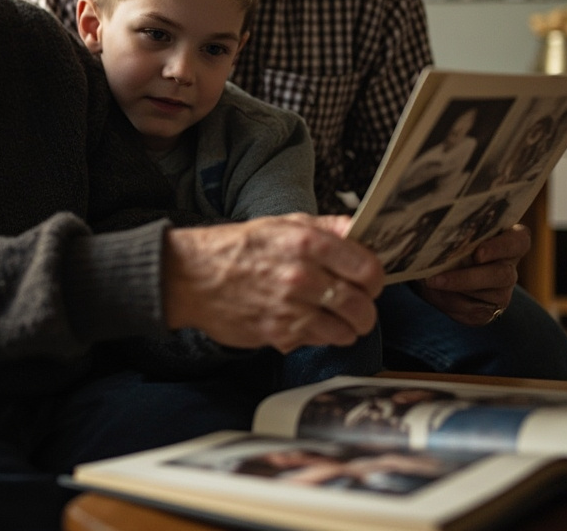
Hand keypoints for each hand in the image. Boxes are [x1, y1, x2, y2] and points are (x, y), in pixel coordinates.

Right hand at [163, 214, 383, 355]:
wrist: (191, 277)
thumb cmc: (235, 248)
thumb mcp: (280, 224)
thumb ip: (325, 227)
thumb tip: (358, 230)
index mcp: (308, 243)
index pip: (368, 268)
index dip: (375, 278)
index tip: (369, 281)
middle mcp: (303, 276)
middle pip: (362, 305)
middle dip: (365, 309)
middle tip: (357, 306)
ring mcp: (291, 308)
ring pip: (345, 330)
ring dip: (346, 327)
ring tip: (334, 318)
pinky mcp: (279, 333)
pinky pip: (318, 341)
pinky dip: (319, 336)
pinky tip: (307, 323)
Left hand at [416, 224, 529, 325]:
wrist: (435, 270)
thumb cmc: (447, 242)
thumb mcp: (451, 235)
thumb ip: (454, 234)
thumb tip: (435, 239)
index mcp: (509, 239)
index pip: (519, 241)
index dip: (500, 248)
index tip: (478, 253)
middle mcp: (509, 266)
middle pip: (502, 274)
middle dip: (468, 278)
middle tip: (438, 278)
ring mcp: (503, 291)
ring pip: (487, 295)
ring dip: (454, 290)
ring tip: (430, 281)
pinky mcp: (490, 311)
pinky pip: (475, 312)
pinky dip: (451, 303)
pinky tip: (437, 293)